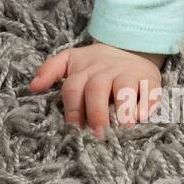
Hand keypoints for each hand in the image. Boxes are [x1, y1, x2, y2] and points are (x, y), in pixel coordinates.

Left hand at [27, 40, 164, 139]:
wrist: (130, 47)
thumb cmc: (96, 64)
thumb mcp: (71, 60)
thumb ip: (51, 70)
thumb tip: (32, 86)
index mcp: (84, 69)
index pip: (74, 87)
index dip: (72, 109)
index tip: (73, 129)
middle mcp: (106, 70)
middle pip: (97, 89)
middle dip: (95, 113)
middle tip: (96, 136)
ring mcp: (129, 73)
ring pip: (125, 88)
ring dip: (123, 109)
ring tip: (122, 129)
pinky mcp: (150, 79)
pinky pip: (151, 91)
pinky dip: (147, 104)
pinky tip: (141, 118)